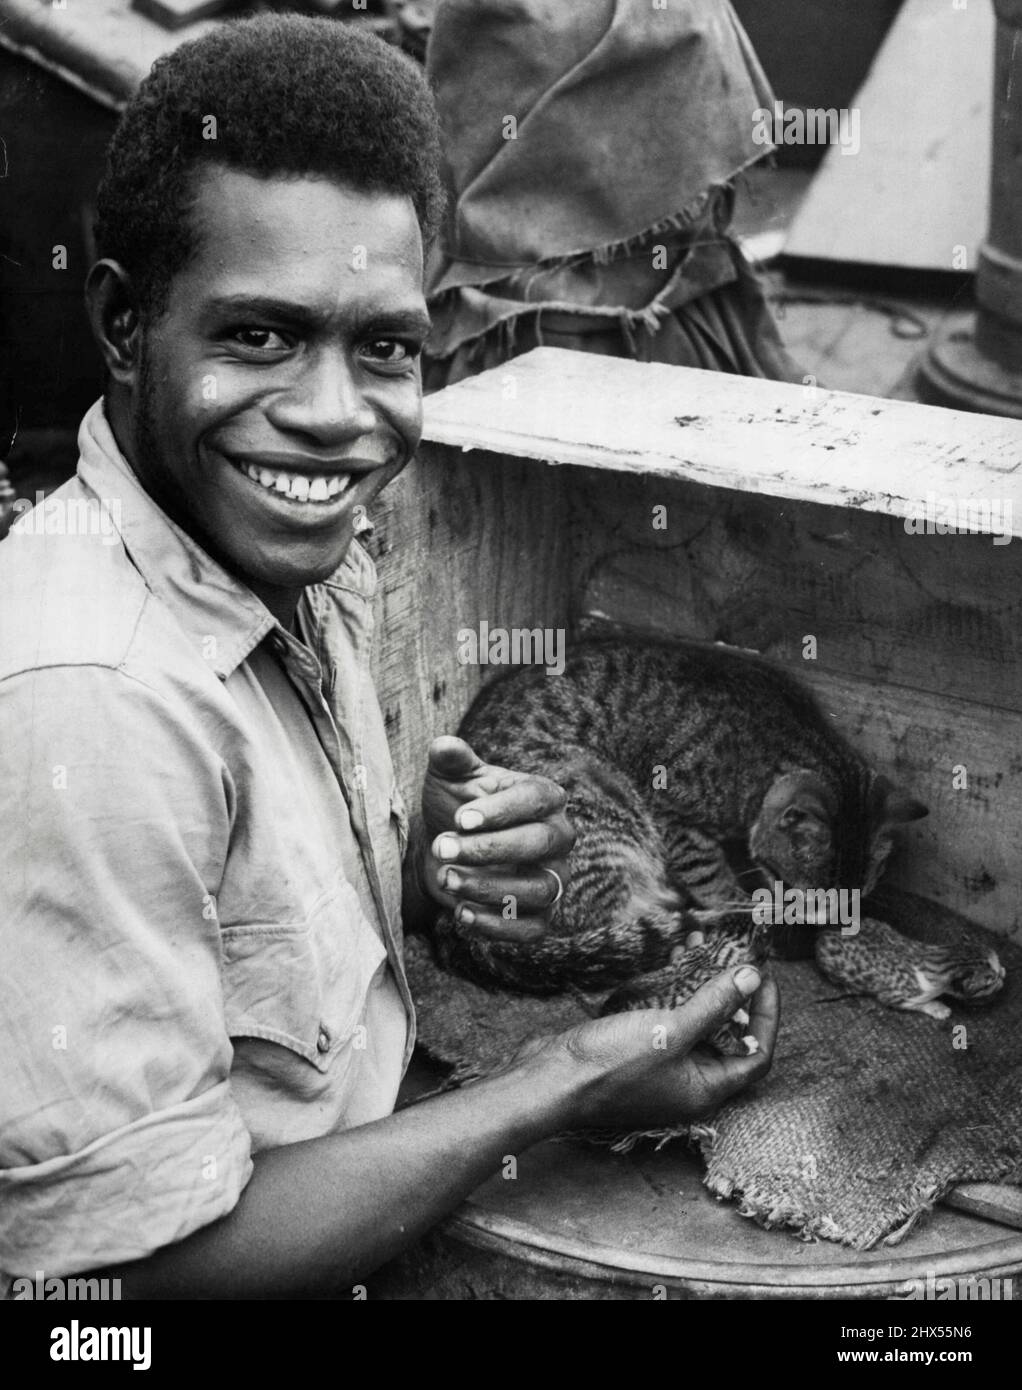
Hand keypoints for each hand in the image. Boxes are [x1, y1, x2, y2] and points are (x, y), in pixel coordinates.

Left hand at [419, 735, 573, 940]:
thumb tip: (443, 745)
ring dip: (489, 887)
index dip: (500, 811)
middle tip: (443, 847)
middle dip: (489, 848)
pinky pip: (532, 928)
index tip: (460, 819)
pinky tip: (460, 913)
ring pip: (539, 889)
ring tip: (446, 878)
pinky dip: (497, 926)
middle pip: (539, 844)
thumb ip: (452, 760)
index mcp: (545, 797)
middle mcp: (558, 837)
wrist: (447, 851)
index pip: (536, 800)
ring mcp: (554, 878)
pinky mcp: (541, 915)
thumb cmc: (456, 807)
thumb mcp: (451, 779)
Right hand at [533, 966, 779, 1130]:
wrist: (549, 1079)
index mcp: (705, 1089)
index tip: (762, 977)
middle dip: (732, 992)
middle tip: (733, 956)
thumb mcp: (671, 1031)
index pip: (756, 1054)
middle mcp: (688, 1081)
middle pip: (727, 1035)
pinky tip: (671, 958)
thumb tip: (752, 978)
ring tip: (702, 945)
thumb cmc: (611, 1066)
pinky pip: (667, 1016)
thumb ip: (714, 1004)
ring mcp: (661, 1065)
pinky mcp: (637, 1048)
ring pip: (695, 1021)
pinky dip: (674, 989)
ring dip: (701, 984)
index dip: (766, 1015)